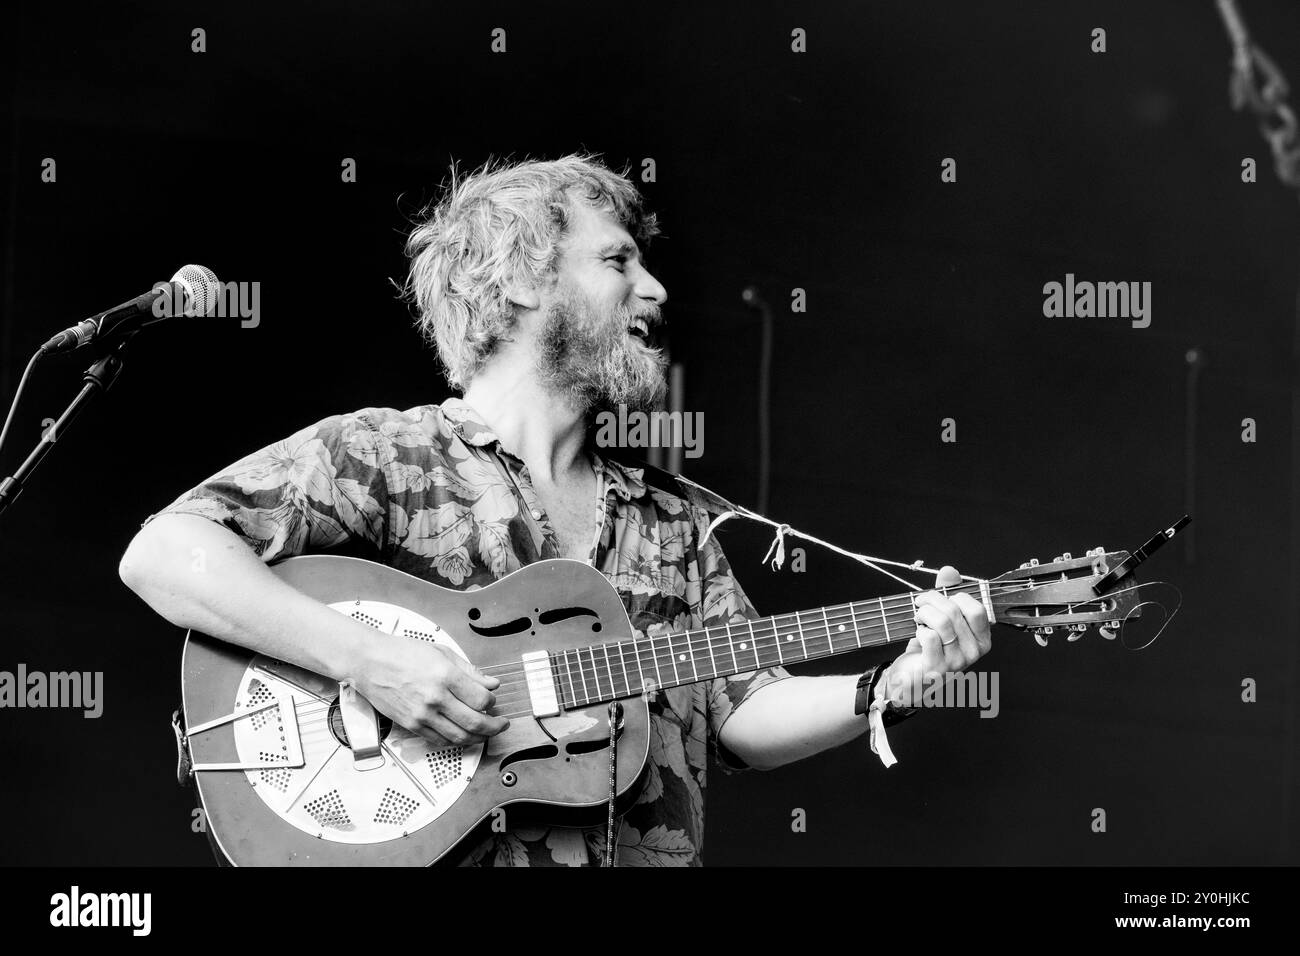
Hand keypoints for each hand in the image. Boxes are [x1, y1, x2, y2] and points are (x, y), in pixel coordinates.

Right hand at [355, 634, 509, 746]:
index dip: (492, 702)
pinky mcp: (412, 725)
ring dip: (479, 737)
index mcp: (445, 676)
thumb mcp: (442, 652)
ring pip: (460, 736)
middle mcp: (435, 698)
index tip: (493, 700)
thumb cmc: (401, 653)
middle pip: (475, 722)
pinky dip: (456, 741)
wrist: (370, 662)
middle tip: (501, 724)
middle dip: (494, 726)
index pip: (481, 699)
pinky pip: (440, 740)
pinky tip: (463, 735)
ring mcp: (422, 714)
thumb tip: (491, 683)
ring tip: (486, 732)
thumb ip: (470, 671)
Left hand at [881, 565, 991, 707]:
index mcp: (982, 639)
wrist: (912, 678)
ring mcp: (958, 662)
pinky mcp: (938, 668)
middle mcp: (974, 652)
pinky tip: (918, 634)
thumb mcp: (942, 618)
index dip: (956, 597)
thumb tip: (949, 571)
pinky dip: (919, 630)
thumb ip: (947, 593)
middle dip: (932, 600)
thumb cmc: (929, 647)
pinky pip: (929, 637)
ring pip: (942, 622)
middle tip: (920, 603)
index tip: (942, 599)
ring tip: (918, 617)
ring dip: (923, 613)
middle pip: (955, 611)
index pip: (977, 609)